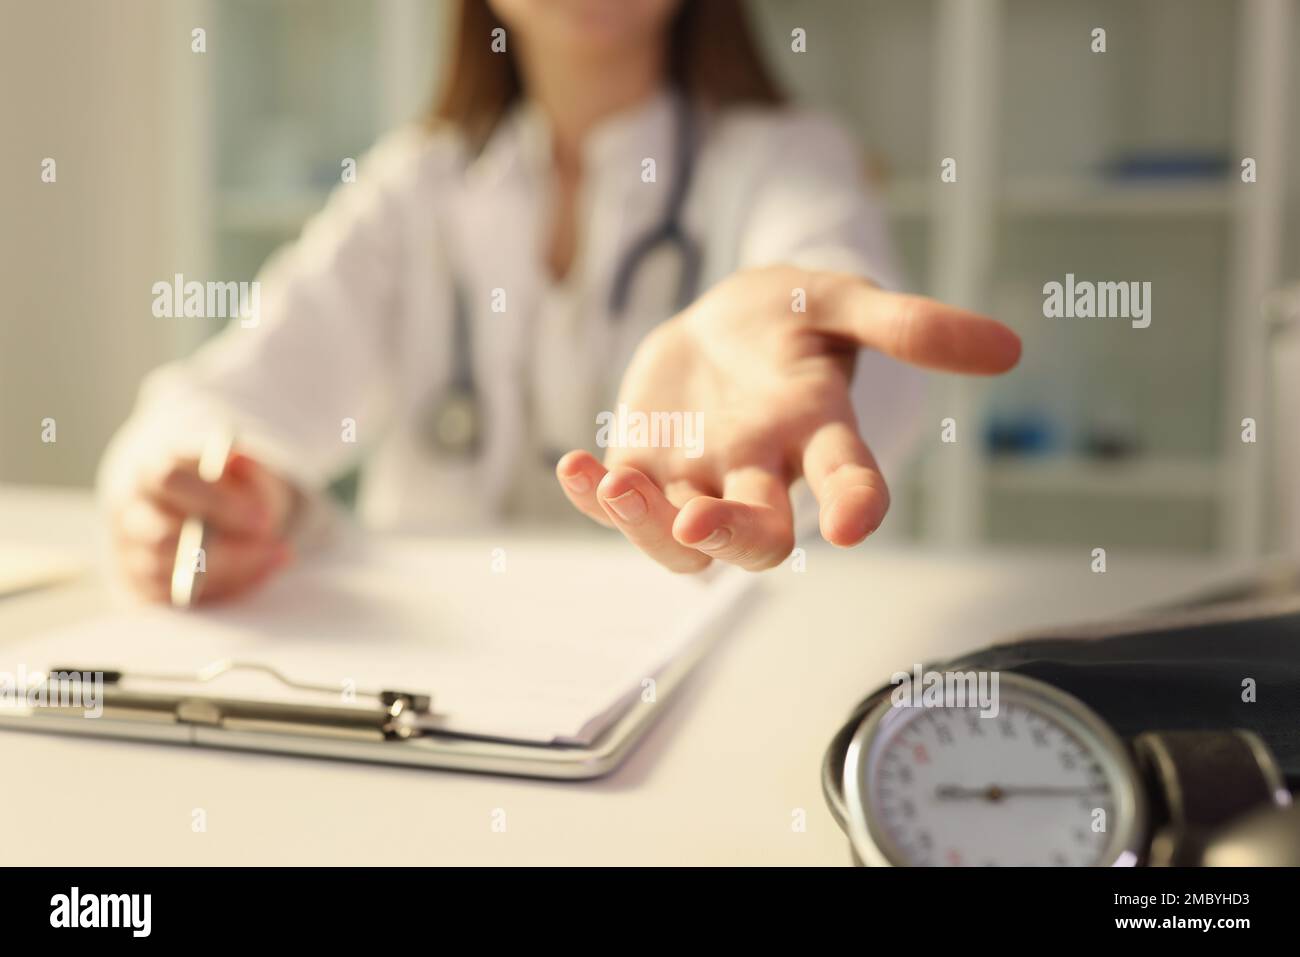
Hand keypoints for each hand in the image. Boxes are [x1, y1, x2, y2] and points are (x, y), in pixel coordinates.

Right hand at [111, 449, 297, 602]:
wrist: (216, 519)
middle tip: (278, 549)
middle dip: (225, 549)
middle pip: (162, 538)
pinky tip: (260, 573)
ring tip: (277, 558)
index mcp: (149, 475)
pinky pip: (181, 601)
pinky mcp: (143, 590)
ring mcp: (132, 556)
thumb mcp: (246, 474)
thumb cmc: (230, 492)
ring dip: (232, 571)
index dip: (215, 501)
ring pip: (172, 575)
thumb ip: (246, 469)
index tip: (264, 518)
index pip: (168, 481)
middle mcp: (131, 516)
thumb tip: (237, 461)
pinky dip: (225, 590)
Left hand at [556, 266, 1020, 571]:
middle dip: (733, 536)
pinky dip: (594, 497)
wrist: (724, 319)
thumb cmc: (794, 313)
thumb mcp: (845, 299)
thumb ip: (908, 323)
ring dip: (649, 524)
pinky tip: (573, 469)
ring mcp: (699, 475)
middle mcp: (761, 470)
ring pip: (680, 539)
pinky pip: (619, 501)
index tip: (855, 525)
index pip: (850, 481)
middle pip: (757, 536)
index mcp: (818, 432)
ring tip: (616, 481)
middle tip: (704, 520)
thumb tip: (1008, 346)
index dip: (856, 505)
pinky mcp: (646, 464)